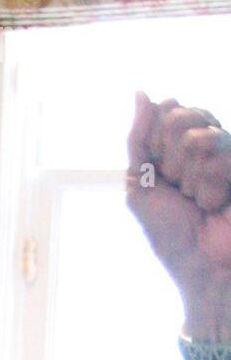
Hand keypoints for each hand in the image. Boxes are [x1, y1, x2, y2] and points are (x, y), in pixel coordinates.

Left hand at [125, 92, 230, 338]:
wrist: (201, 267)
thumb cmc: (171, 232)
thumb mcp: (140, 185)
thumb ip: (138, 138)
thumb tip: (141, 92)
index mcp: (179, 145)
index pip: (166, 110)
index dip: (156, 142)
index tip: (159, 175)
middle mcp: (207, 143)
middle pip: (182, 117)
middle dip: (171, 160)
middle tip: (179, 190)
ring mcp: (229, 153)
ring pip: (199, 138)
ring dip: (190, 178)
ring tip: (199, 202)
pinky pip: (219, 159)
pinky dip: (210, 188)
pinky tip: (216, 206)